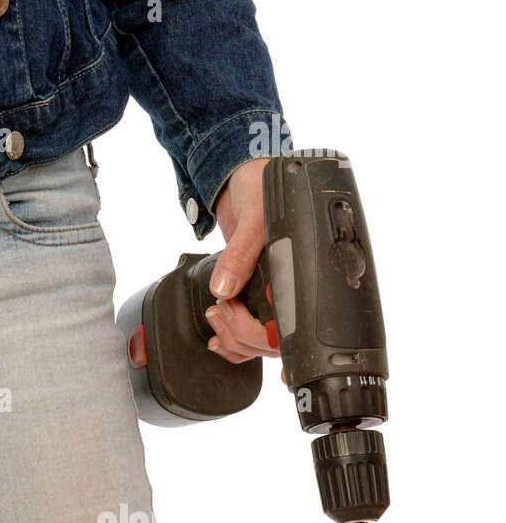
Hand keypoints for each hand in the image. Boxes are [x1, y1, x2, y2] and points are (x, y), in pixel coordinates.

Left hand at [205, 157, 280, 369]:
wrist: (241, 178)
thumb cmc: (261, 188)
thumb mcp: (255, 217)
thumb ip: (240, 254)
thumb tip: (224, 288)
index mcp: (304, 270)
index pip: (298, 322)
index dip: (274, 338)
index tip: (248, 328)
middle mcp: (291, 288)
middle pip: (275, 342)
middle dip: (242, 334)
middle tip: (223, 309)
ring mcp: (271, 295)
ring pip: (261, 344)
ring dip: (235, 341)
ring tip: (218, 316)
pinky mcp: (252, 295)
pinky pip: (247, 332)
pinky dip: (232, 342)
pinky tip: (219, 336)